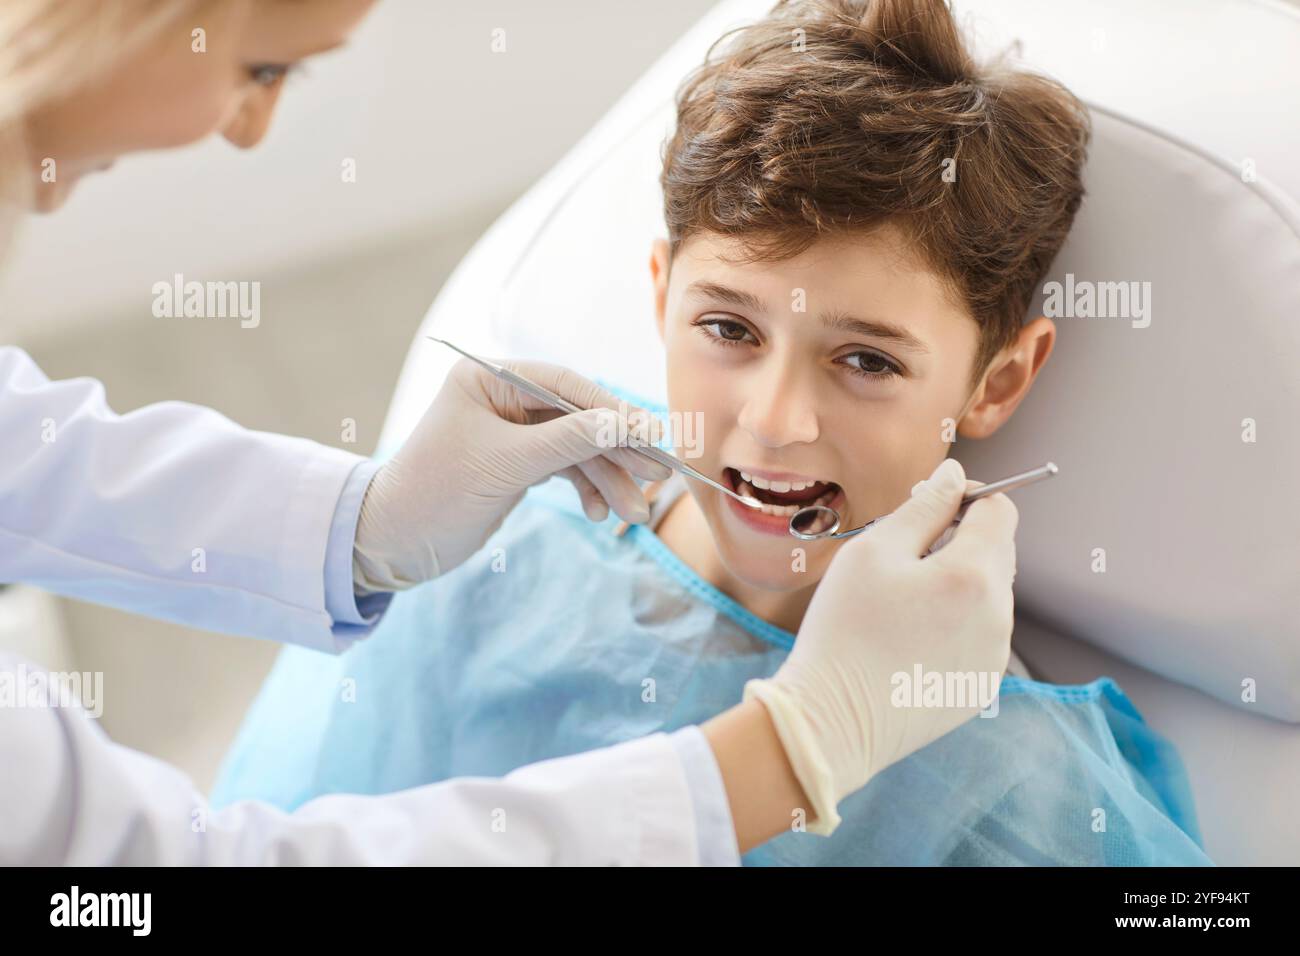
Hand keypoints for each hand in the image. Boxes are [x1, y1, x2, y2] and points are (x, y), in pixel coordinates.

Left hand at [352, 357, 669, 590]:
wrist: (392, 544)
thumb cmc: (435, 495)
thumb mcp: (505, 465)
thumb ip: (567, 442)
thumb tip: (624, 423)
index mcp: (489, 379)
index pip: (566, 385)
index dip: (613, 410)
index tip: (652, 435)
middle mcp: (503, 398)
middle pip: (578, 417)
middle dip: (617, 451)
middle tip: (659, 475)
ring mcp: (513, 433)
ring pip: (577, 449)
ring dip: (608, 480)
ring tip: (633, 514)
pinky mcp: (518, 465)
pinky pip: (566, 470)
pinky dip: (586, 490)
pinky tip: (599, 513)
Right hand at [741, 458, 1017, 833]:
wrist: (832, 720)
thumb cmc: (845, 630)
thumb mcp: (874, 551)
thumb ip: (923, 506)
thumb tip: (954, 474)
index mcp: (975, 575)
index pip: (1001, 510)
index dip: (968, 498)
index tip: (930, 508)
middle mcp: (999, 616)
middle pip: (998, 552)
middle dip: (960, 542)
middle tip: (903, 559)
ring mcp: (994, 656)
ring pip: (988, 595)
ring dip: (956, 585)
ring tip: (900, 606)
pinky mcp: (980, 685)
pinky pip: (979, 635)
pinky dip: (953, 625)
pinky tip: (907, 639)